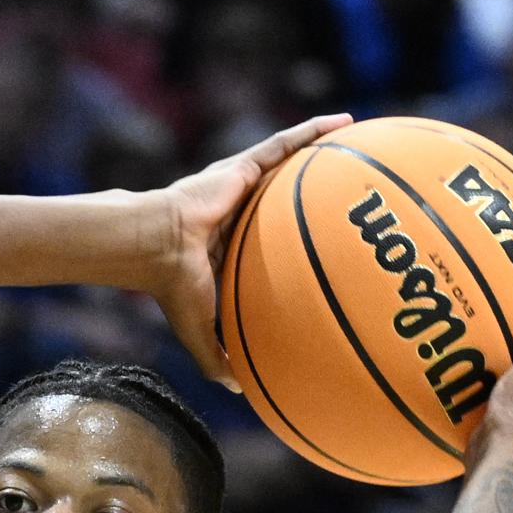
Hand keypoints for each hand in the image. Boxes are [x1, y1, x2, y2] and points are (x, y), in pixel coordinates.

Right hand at [139, 112, 350, 386]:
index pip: (270, 237)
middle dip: (314, 190)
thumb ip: (218, 356)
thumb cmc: (171, 286)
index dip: (295, 239)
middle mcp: (242, 211)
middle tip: (353, 192)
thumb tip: (240, 390)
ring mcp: (243, 186)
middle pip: (287, 196)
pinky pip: (286, 144)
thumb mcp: (200, 329)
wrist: (155, 247)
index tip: (324, 244)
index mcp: (232, 244)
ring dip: (322, 150)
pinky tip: (345, 122)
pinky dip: (314, 131)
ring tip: (357, 139)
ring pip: (291, 164)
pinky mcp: (243, 166)